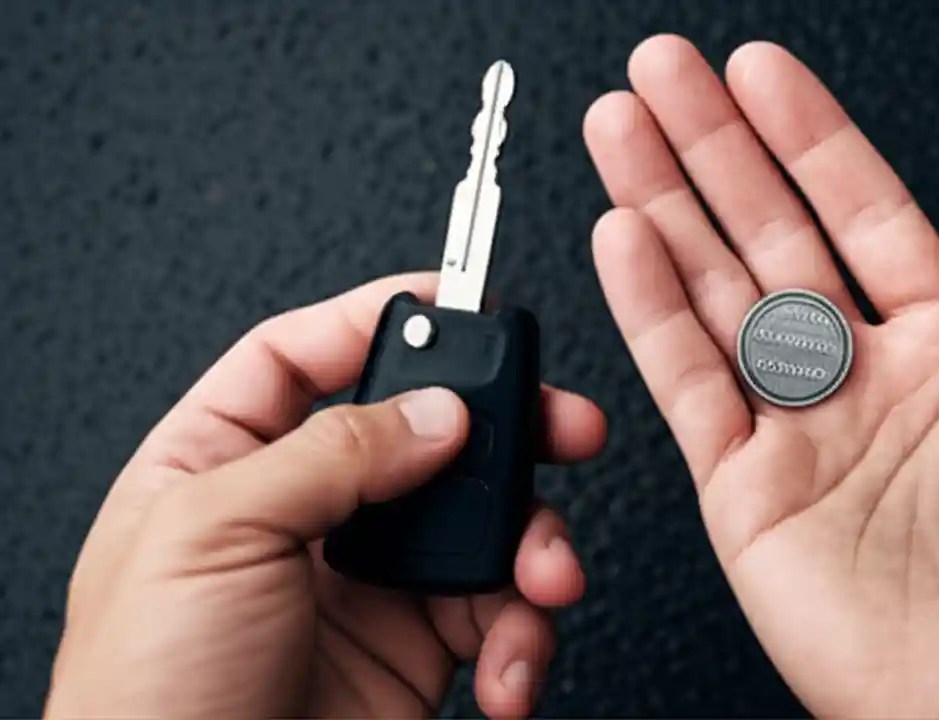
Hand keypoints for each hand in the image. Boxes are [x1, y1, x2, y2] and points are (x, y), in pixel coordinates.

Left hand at [46, 274, 606, 717]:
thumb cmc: (143, 695)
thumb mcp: (213, 534)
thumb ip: (329, 452)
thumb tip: (433, 408)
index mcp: (223, 462)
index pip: (305, 357)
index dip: (380, 318)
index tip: (456, 300)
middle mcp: (303, 513)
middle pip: (423, 431)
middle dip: (504, 428)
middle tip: (565, 425)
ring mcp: (366, 581)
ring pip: (479, 522)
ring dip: (532, 544)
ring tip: (546, 577)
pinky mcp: (415, 648)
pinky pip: (495, 613)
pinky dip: (522, 636)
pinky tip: (508, 666)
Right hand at [586, 36, 938, 717]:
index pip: (866, 211)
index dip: (811, 136)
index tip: (761, 74)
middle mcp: (868, 380)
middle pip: (771, 232)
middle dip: (713, 147)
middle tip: (663, 76)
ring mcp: (800, 430)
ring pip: (714, 291)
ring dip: (662, 205)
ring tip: (622, 130)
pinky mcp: (744, 489)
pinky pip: (687, 382)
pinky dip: (648, 308)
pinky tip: (624, 239)